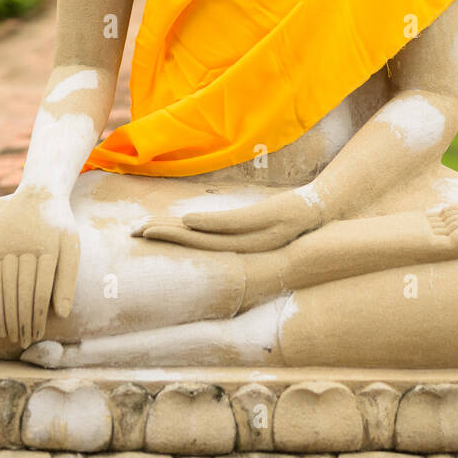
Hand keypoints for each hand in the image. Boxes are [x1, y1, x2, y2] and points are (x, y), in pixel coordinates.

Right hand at [0, 188, 79, 348]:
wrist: (39, 193)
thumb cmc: (59, 225)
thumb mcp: (72, 245)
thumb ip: (68, 279)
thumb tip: (63, 314)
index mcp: (50, 248)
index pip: (42, 291)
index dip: (39, 316)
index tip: (39, 335)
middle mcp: (27, 247)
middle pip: (23, 293)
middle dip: (23, 321)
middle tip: (24, 343)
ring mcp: (9, 246)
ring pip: (7, 289)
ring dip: (9, 316)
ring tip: (11, 337)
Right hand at [133, 187, 322, 252]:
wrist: (321, 212)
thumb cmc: (289, 217)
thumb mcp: (259, 221)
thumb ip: (234, 223)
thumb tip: (213, 219)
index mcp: (236, 244)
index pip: (195, 243)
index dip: (168, 238)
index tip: (143, 231)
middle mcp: (240, 245)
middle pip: (194, 242)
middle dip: (163, 236)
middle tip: (135, 232)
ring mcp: (251, 236)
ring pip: (207, 238)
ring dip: (177, 233)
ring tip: (151, 229)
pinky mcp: (263, 222)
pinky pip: (231, 225)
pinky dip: (208, 224)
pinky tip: (188, 222)